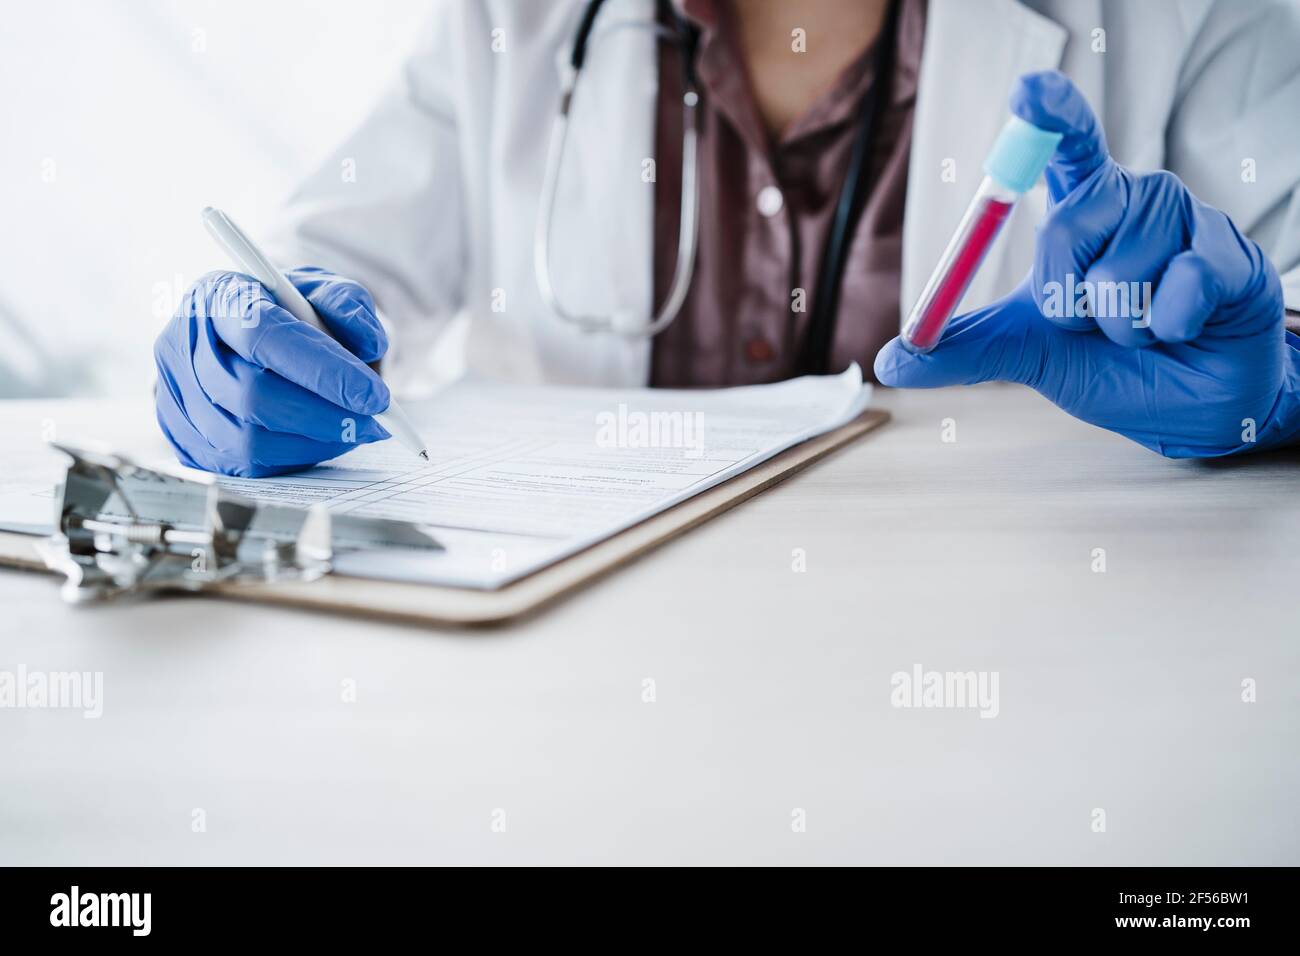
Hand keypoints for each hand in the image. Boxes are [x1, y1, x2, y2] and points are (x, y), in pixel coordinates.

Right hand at [154, 267, 390, 476]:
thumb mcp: (319, 291)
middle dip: (326, 414)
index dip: (322, 370)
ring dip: (316, 440)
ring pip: (249, 438)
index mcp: (217, 297)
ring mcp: (180, 400)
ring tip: (356, 428)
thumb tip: (370, 343)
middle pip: (252, 395)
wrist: (247, 342)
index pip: (264, 335)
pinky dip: (298, 455)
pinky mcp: (189, 442)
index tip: (375, 395)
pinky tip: (325, 438)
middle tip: (376, 420)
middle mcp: (184, 348)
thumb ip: (347, 303)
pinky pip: (248, 464)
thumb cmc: (287, 314)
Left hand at [875, 71, 1299, 457]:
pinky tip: (1184, 324)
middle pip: (1064, 228)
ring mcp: (1183, 221)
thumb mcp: (1026, 353)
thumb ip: (962, 351)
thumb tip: (891, 360)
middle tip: (1094, 319)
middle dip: (1064, 301)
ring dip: (1119, 326)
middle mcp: (1130, 199)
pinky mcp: (1228, 253)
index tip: (1028, 95)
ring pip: (1116, 276)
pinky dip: (1168, 326)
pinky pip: (1177, 291)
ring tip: (1145, 324)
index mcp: (1081, 207)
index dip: (1050, 112)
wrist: (1189, 400)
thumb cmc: (1109, 362)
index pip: (1063, 144)